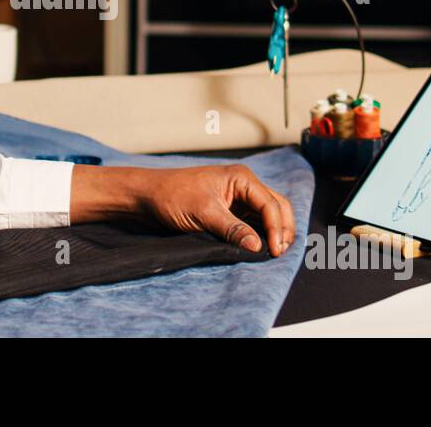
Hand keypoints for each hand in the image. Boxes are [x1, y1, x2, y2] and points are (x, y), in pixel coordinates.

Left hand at [71, 163, 295, 256]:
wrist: (147, 196)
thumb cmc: (172, 195)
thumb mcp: (203, 212)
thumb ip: (232, 228)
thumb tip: (257, 246)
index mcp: (241, 178)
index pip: (270, 204)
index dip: (277, 229)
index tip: (273, 251)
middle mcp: (243, 186)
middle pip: (277, 207)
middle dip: (283, 229)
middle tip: (279, 252)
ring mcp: (237, 198)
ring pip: (268, 215)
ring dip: (274, 232)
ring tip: (274, 252)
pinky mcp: (229, 210)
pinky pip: (253, 222)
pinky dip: (261, 234)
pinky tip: (260, 248)